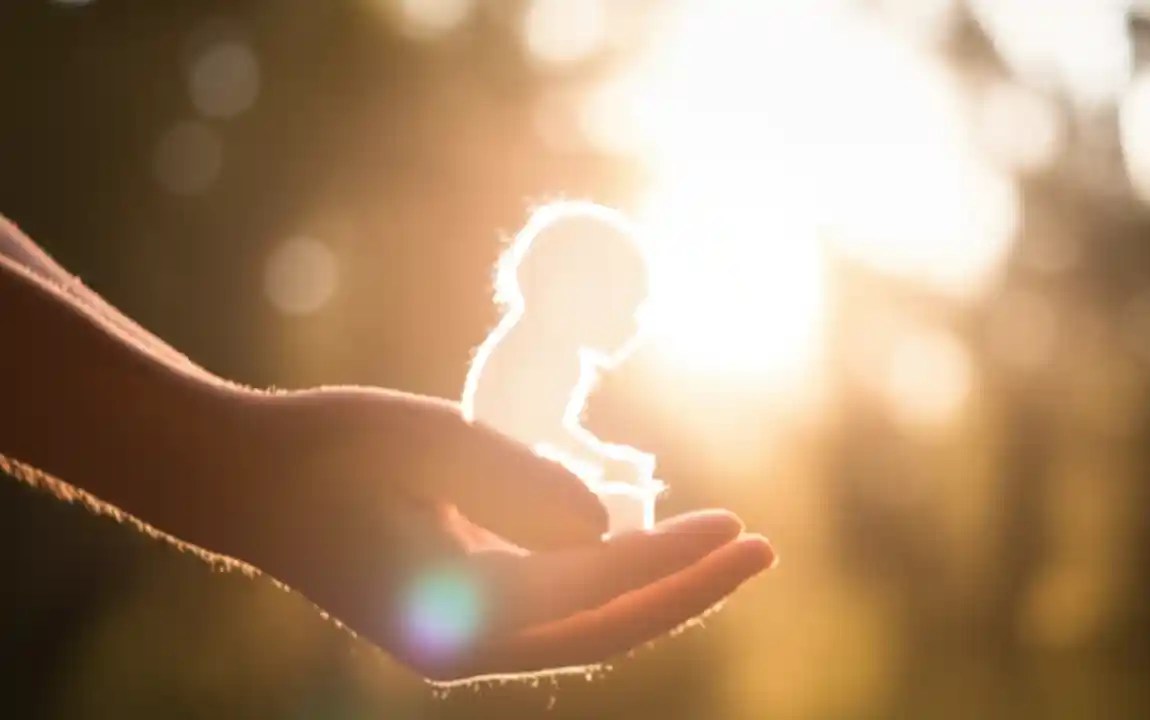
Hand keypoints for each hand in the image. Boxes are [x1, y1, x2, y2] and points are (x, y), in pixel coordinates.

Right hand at [220, 387, 774, 681]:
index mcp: (451, 611)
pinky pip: (556, 612)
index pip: (591, 587)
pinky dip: (611, 584)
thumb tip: (608, 523)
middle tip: (762, 550)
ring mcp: (459, 641)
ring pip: (586, 627)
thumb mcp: (424, 441)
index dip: (671, 558)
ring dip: (658, 590)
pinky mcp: (458, 620)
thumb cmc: (329, 449)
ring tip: (724, 552)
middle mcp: (461, 646)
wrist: (250, 483)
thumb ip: (516, 482)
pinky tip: (653, 550)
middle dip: (689, 591)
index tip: (735, 526)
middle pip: (605, 629)